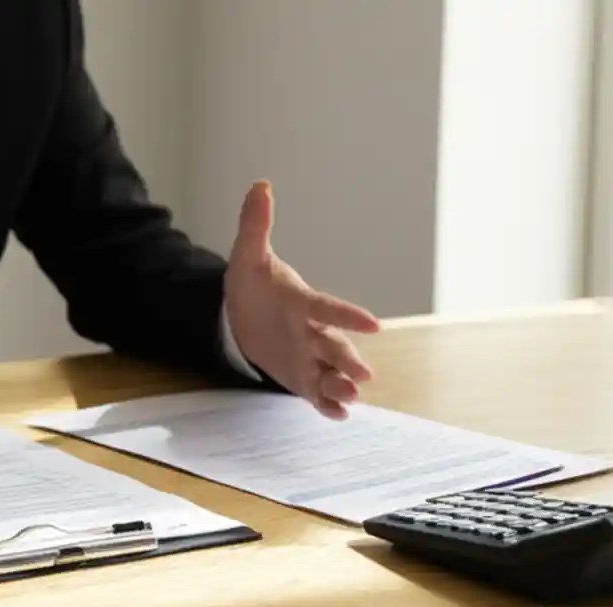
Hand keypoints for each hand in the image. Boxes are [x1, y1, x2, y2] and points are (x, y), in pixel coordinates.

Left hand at [224, 181, 380, 418]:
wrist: (239, 313)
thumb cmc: (252, 283)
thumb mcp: (247, 256)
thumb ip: (255, 225)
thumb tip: (260, 185)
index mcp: (303, 303)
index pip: (327, 308)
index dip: (347, 316)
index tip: (373, 324)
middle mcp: (312, 331)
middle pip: (334, 345)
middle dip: (348, 359)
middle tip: (365, 374)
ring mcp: (308, 356)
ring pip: (330, 372)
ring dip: (341, 384)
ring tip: (351, 396)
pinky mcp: (299, 376)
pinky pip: (315, 391)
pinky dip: (326, 403)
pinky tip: (336, 415)